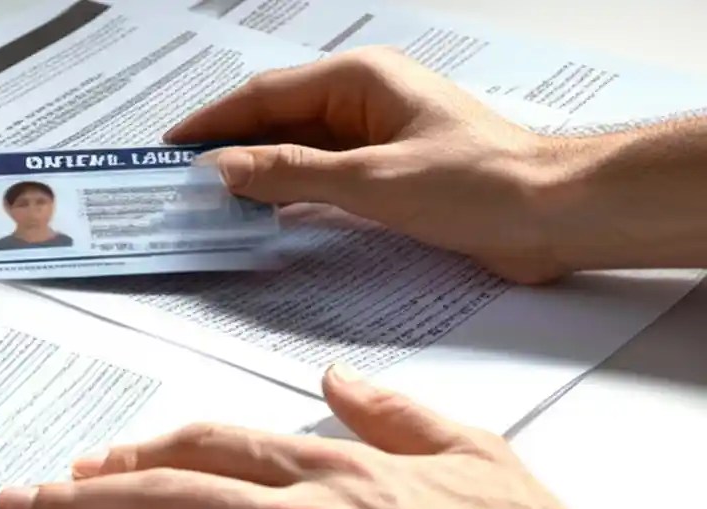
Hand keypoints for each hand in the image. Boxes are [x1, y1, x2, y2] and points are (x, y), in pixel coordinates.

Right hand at [165, 47, 576, 283]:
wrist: (554, 214)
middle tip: (177, 181)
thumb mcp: (372, 181)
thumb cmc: (481, 183)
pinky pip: (320, 177)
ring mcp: (375, 136)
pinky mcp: (387, 172)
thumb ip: (289, 175)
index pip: (264, 96)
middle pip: (275, 122)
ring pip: (295, 151)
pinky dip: (287, 194)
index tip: (169, 147)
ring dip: (254, 175)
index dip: (211, 123)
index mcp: (359, 80)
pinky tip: (258, 214)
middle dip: (226, 149)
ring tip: (205, 201)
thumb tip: (220, 169)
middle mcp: (363, 99)